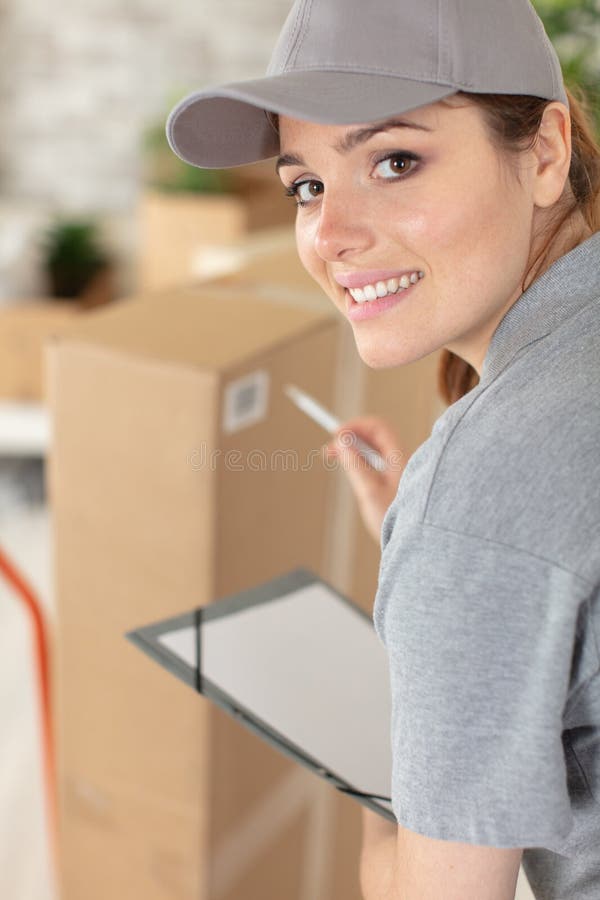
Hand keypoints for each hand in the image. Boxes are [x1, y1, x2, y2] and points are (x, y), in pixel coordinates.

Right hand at [323, 416, 406, 541]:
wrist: (417, 547)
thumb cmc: (397, 523)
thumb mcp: (369, 493)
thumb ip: (355, 465)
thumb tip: (342, 442)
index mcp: (400, 459)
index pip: (378, 427)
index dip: (356, 426)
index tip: (336, 434)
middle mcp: (402, 462)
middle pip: (375, 438)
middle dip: (351, 438)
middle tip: (329, 450)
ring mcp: (400, 474)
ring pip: (374, 452)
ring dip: (353, 451)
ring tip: (335, 459)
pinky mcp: (396, 486)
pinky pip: (376, 465)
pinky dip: (361, 463)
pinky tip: (351, 473)